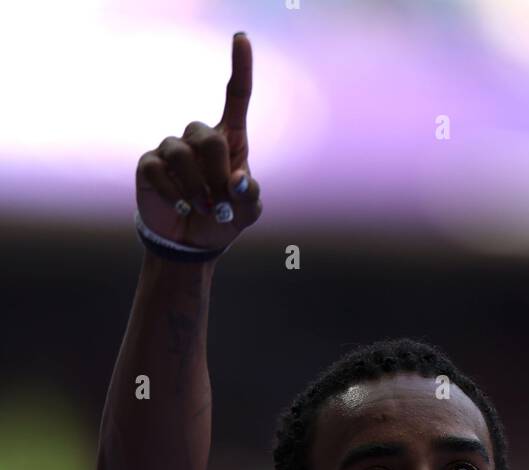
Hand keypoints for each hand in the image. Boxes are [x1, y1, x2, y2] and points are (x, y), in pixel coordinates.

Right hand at [135, 32, 260, 249]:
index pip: (236, 96)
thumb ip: (250, 196)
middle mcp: (199, 138)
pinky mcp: (149, 165)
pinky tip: (182, 209)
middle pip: (208, 138)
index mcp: (230, 140)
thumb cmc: (224, 221)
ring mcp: (171, 149)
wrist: (192, 244)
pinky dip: (174, 194)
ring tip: (203, 209)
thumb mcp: (248, 212)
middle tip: (221, 204)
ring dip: (196, 187)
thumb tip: (239, 180)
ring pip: (182, 153)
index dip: (240, 67)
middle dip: (217, 175)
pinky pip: (159, 170)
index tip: (242, 37)